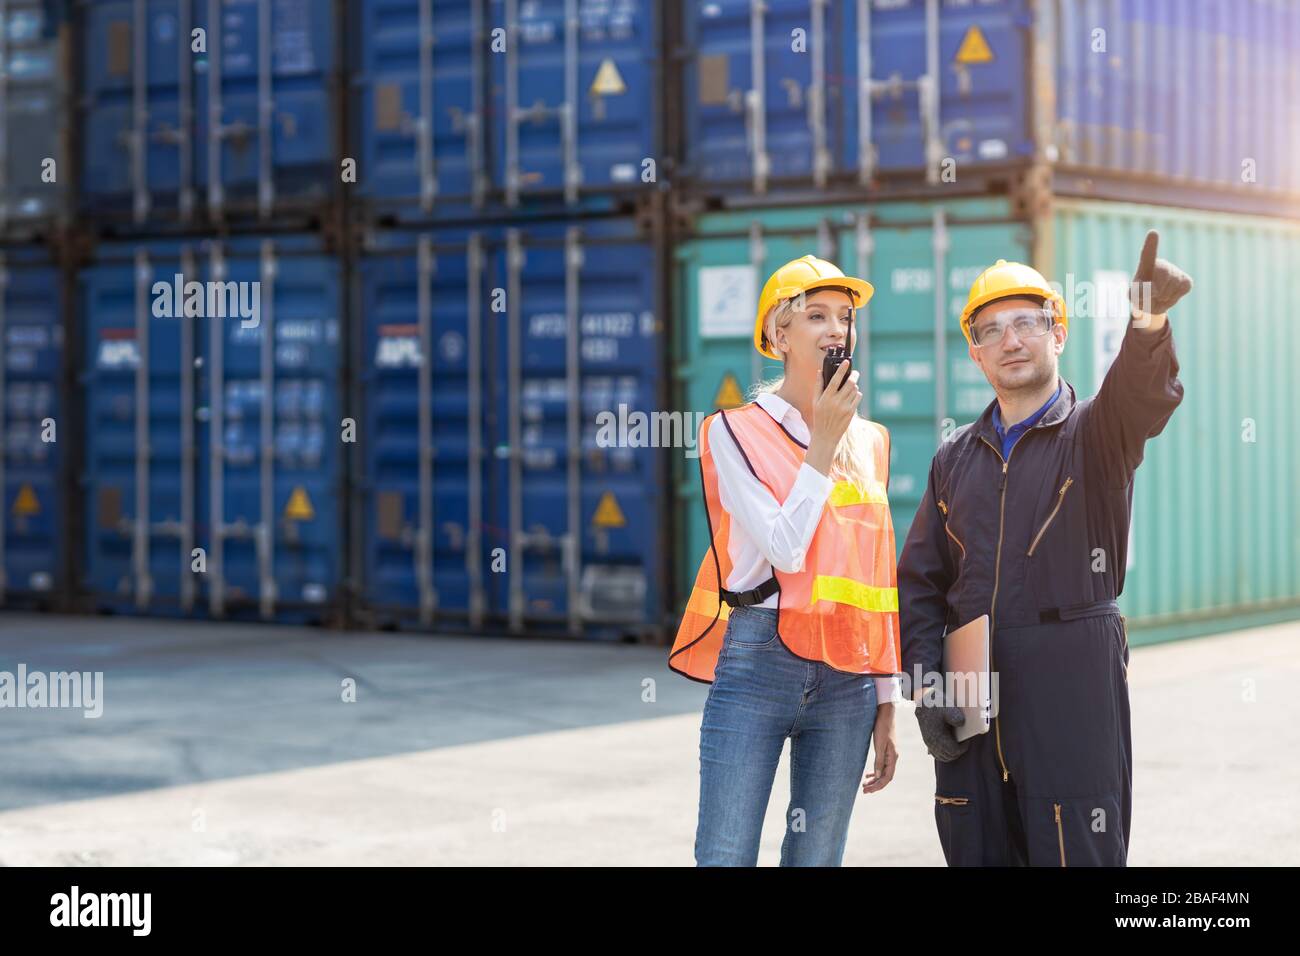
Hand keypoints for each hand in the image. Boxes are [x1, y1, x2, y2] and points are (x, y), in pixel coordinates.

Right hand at [806, 359, 861, 475]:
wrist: (826, 435)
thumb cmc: (819, 417)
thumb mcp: (815, 402)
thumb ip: (818, 386)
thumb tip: (820, 371)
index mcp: (826, 397)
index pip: (835, 380)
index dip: (842, 369)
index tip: (847, 362)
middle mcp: (836, 402)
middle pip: (849, 383)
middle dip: (854, 376)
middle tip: (855, 373)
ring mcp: (845, 407)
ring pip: (855, 390)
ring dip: (854, 386)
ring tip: (851, 386)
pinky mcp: (851, 412)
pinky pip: (858, 397)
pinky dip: (857, 394)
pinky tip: (852, 396)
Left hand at [862, 703, 897, 793]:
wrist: (885, 714)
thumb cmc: (882, 727)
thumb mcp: (879, 744)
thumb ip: (879, 760)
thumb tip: (877, 776)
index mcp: (893, 757)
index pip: (887, 777)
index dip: (878, 786)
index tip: (867, 791)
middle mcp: (893, 758)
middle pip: (885, 777)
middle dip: (875, 785)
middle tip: (864, 791)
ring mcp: (890, 754)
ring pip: (883, 772)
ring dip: (874, 779)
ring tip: (864, 785)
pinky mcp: (885, 750)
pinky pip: (881, 765)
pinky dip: (875, 772)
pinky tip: (868, 775)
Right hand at [914, 685, 969, 762]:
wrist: (924, 701)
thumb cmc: (938, 704)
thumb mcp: (948, 707)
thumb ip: (956, 717)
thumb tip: (961, 724)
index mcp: (938, 736)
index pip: (954, 751)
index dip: (963, 748)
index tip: (967, 741)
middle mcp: (932, 742)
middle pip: (948, 756)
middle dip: (958, 751)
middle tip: (964, 743)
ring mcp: (928, 742)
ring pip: (942, 756)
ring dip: (951, 754)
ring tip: (958, 745)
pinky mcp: (927, 740)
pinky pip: (936, 753)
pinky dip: (943, 753)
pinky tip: (949, 747)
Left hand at [1130, 230, 1192, 319]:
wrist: (1152, 304)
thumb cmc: (1140, 296)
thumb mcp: (1134, 296)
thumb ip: (1139, 292)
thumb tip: (1154, 289)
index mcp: (1146, 266)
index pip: (1148, 253)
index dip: (1151, 243)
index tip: (1153, 233)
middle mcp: (1162, 264)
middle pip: (1164, 275)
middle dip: (1157, 290)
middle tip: (1151, 295)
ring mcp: (1175, 271)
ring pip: (1173, 285)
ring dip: (1164, 297)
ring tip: (1159, 297)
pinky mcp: (1186, 280)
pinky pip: (1183, 289)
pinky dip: (1174, 298)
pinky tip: (1169, 296)